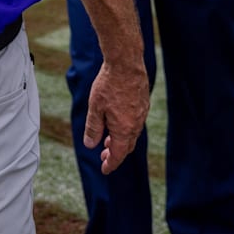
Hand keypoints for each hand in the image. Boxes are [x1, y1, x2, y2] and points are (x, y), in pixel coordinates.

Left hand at [83, 59, 148, 173]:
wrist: (126, 64)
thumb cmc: (108, 84)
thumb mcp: (95, 108)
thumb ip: (93, 128)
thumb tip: (90, 145)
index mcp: (124, 129)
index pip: (118, 154)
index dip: (111, 164)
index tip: (105, 169)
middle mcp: (136, 124)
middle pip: (127, 146)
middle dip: (115, 153)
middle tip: (104, 155)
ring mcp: (142, 114)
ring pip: (132, 134)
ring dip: (121, 140)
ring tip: (108, 140)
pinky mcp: (143, 104)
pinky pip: (135, 123)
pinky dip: (126, 129)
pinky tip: (117, 123)